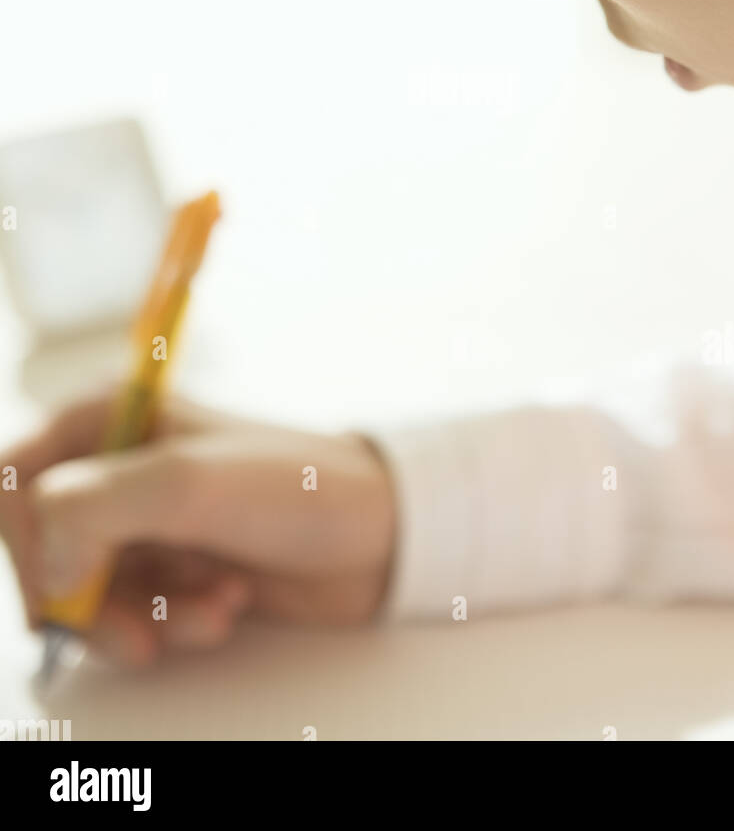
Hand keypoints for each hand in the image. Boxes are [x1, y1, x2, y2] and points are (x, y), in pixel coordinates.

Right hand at [0, 393, 396, 665]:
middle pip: (41, 552)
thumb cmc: (299, 486)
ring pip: (85, 595)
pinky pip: (130, 614)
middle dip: (91, 603)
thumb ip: (99, 506)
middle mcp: (114, 467)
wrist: (381, 533)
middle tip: (138, 631)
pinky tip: (227, 604)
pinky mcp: (168, 565)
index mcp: (106, 419)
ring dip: (143, 616)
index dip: (25, 547)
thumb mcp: (193, 484)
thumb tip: (45, 559)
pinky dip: (171, 623)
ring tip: (213, 605)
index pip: (11, 484)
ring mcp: (141, 519)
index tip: (64, 590)